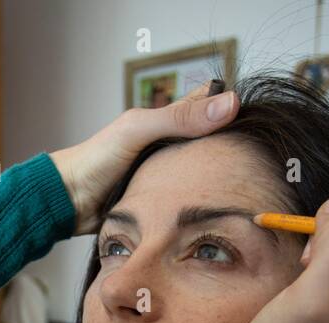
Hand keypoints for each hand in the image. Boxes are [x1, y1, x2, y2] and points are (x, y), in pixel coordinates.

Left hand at [49, 86, 239, 234]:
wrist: (68, 201)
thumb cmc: (96, 159)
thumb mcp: (139, 130)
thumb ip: (179, 118)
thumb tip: (231, 104)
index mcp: (168, 121)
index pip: (210, 107)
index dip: (232, 110)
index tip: (257, 125)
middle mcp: (171, 146)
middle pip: (213, 145)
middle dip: (234, 152)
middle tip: (260, 164)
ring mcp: (168, 175)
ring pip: (205, 175)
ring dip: (221, 182)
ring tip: (249, 189)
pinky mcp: (163, 202)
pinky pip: (190, 201)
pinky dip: (203, 204)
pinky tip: (220, 212)